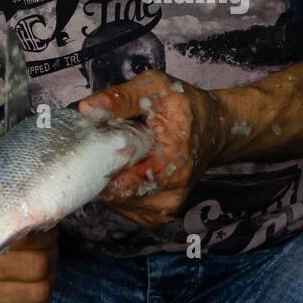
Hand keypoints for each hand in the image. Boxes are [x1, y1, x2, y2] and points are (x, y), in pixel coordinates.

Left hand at [76, 70, 228, 228]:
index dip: (101, 163)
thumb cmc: (185, 106)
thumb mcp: (155, 88)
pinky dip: (119, 192)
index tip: (94, 147)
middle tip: (107, 147)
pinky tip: (126, 171)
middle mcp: (173, 189)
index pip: (123, 180)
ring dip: (111, 182)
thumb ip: (121, 98)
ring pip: (118, 204)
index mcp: (172, 159)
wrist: (215, 129)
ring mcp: (168, 207)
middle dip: (103, 170)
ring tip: (121, 156)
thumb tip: (87, 109)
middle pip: (116, 194)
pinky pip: (126, 209)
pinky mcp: (161, 215)